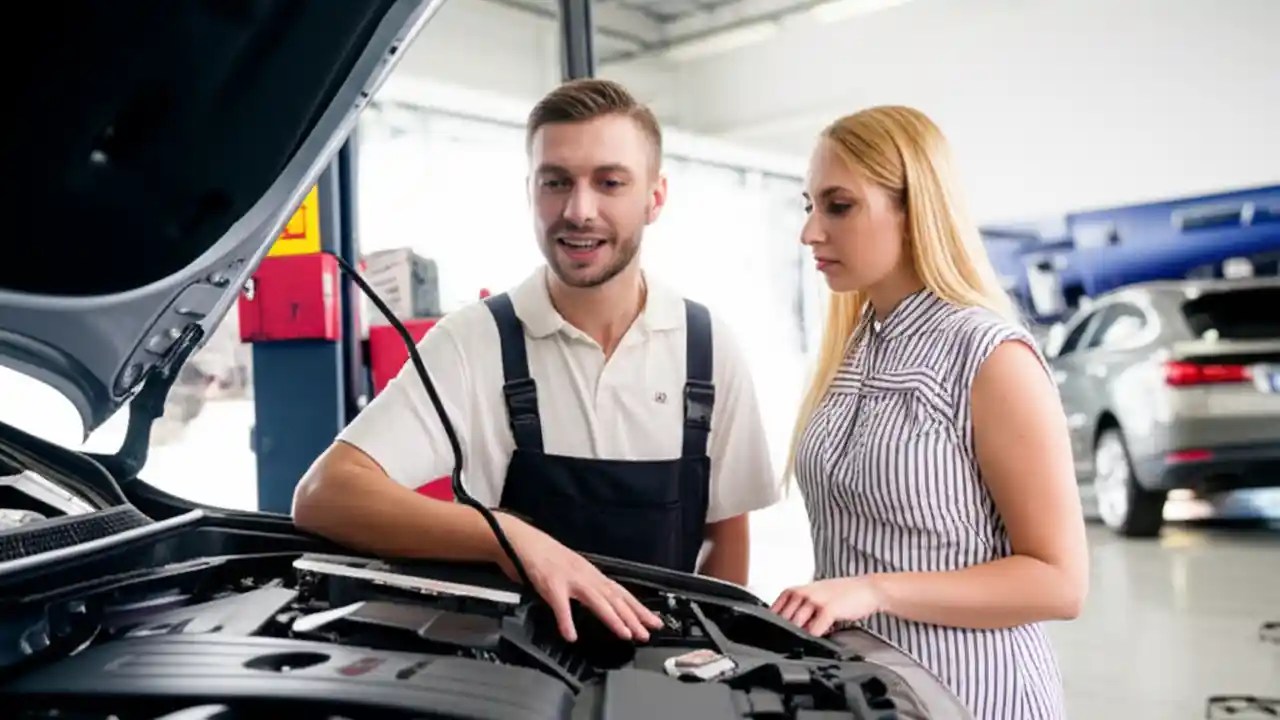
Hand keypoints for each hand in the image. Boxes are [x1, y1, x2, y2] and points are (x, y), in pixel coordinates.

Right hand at [493, 513, 663, 642]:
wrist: (522, 539)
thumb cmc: (544, 556)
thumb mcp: (571, 570)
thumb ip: (585, 586)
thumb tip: (599, 602)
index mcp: (591, 574)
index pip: (620, 593)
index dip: (637, 608)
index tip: (652, 621)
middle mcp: (586, 575)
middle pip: (614, 598)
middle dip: (633, 617)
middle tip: (647, 633)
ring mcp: (569, 579)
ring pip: (596, 600)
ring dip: (612, 618)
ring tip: (625, 634)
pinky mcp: (550, 584)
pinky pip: (560, 605)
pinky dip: (566, 621)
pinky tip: (570, 635)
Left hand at [771, 575, 885, 636]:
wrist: (869, 589)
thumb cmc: (846, 593)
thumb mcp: (820, 595)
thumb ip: (805, 608)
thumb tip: (793, 627)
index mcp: (801, 589)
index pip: (778, 604)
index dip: (774, 619)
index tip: (771, 631)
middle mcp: (806, 593)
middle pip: (785, 617)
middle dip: (785, 630)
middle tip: (786, 641)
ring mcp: (816, 601)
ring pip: (797, 623)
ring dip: (798, 634)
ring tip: (802, 642)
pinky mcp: (828, 610)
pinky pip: (814, 629)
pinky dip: (813, 637)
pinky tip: (816, 640)